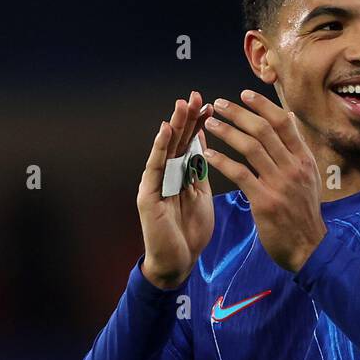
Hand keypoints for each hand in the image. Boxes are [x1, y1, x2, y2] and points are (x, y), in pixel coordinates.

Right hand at [137, 91, 214, 287]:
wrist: (177, 263)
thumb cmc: (190, 232)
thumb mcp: (201, 196)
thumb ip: (199, 171)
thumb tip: (205, 144)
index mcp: (180, 175)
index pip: (190, 144)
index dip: (200, 124)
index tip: (211, 105)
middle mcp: (165, 175)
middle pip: (177, 141)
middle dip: (187, 118)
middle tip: (196, 95)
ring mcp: (154, 184)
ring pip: (165, 150)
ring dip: (173, 126)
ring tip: (181, 105)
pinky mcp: (147, 196)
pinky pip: (154, 168)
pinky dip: (159, 149)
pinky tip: (165, 131)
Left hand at [202, 91, 326, 272]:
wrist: (309, 248)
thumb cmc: (304, 213)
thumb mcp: (309, 177)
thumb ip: (297, 148)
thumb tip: (289, 117)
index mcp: (304, 159)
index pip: (283, 122)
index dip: (262, 105)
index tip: (244, 94)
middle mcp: (294, 167)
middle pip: (263, 130)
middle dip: (238, 113)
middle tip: (219, 104)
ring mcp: (280, 184)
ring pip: (250, 147)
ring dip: (227, 132)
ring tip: (210, 124)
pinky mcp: (264, 201)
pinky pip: (240, 174)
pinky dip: (222, 161)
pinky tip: (208, 154)